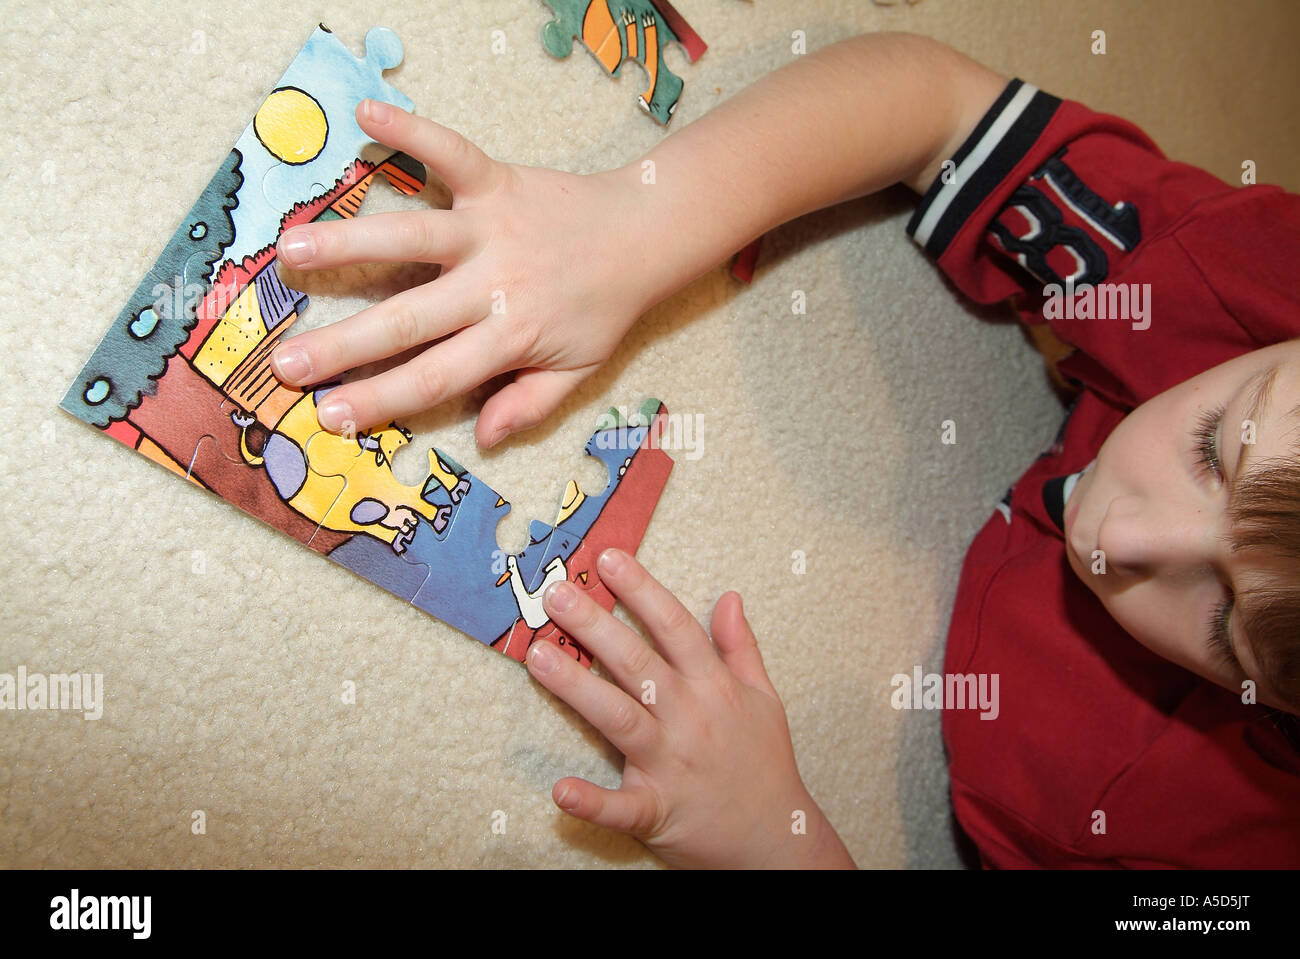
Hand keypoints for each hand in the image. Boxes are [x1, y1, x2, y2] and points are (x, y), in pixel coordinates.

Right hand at [270, 99, 657, 446]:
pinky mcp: (496, 180)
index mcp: (510, 337)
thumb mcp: (578, 370)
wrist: (644, 234)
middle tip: (284, 363)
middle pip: (410, 320)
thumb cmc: (604, 307)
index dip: (380, 399)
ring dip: (350, 242)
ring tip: (290, 251)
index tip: (328, 416)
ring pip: (413, 236)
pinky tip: (366, 114)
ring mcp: (491, 229)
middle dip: (345, 345)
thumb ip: (529, 404)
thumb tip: (484, 439)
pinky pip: (451, 153)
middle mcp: (493, 285)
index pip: (435, 377)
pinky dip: (412, 131)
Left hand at [527, 548, 855, 868]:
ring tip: (538, 656)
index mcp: (714, 688)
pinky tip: (560, 789)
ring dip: (576, 687)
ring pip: (618, 718)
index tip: (609, 559)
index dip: (642, 590)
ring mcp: (671, 764)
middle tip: (557, 593)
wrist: (777, 839)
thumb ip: (740, 647)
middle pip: (637, 662)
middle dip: (596, 625)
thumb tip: (728, 597)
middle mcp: (690, 719)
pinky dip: (591, 801)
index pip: (674, 627)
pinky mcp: (656, 810)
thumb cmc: (764, 764)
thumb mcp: (763, 697)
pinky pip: (620, 807)